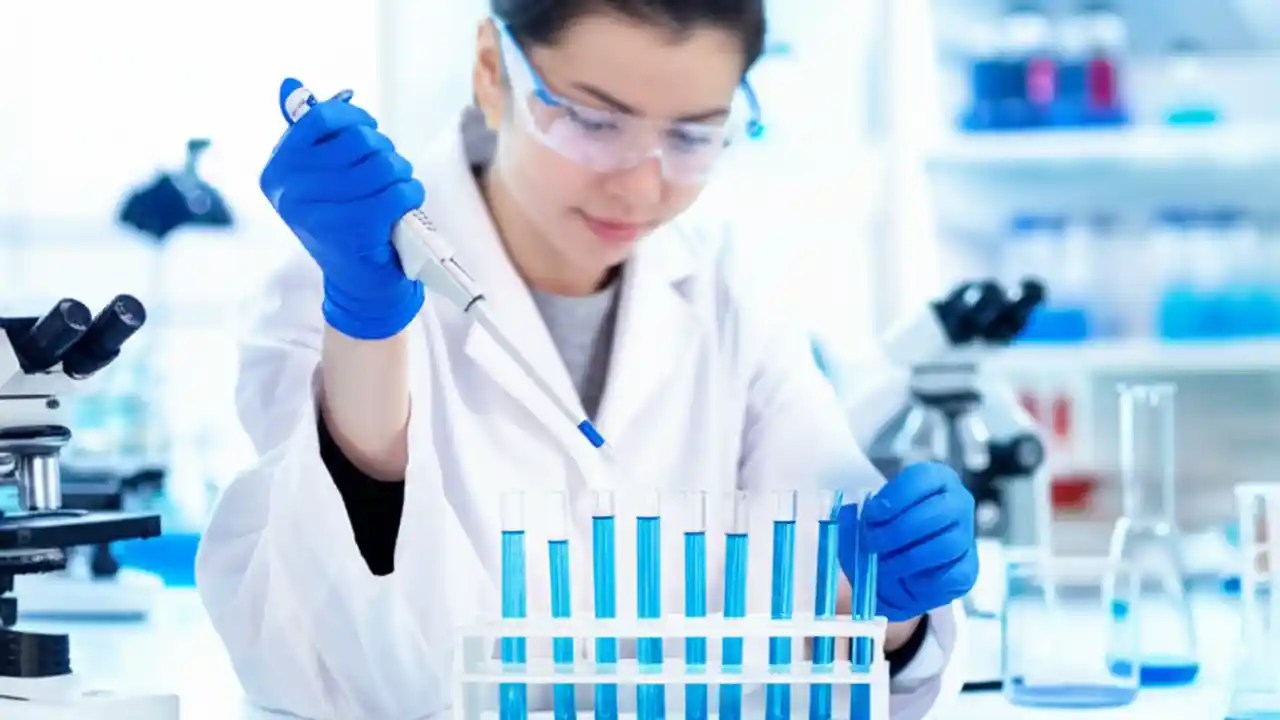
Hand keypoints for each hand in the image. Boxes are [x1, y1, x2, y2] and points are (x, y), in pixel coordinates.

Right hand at [260, 81, 424, 339]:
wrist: (359, 285)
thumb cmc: (345, 223)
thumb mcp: (320, 179)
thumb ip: (312, 136)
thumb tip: (290, 85)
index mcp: (278, 173)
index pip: (318, 119)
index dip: (353, 118)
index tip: (368, 130)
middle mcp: (291, 192)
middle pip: (357, 141)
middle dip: (383, 152)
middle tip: (386, 172)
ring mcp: (320, 213)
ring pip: (382, 165)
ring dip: (400, 174)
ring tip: (395, 190)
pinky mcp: (354, 231)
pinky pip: (397, 192)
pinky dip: (410, 194)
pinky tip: (405, 205)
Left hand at [839, 462, 977, 621]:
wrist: (899, 572)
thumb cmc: (884, 535)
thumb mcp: (865, 522)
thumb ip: (856, 517)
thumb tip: (847, 515)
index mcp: (935, 479)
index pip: (923, 478)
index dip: (896, 496)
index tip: (872, 514)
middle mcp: (958, 502)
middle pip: (938, 511)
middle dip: (899, 530)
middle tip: (872, 543)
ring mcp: (967, 536)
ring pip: (945, 544)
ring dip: (908, 558)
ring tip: (882, 566)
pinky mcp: (969, 569)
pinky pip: (951, 575)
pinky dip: (923, 580)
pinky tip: (905, 579)